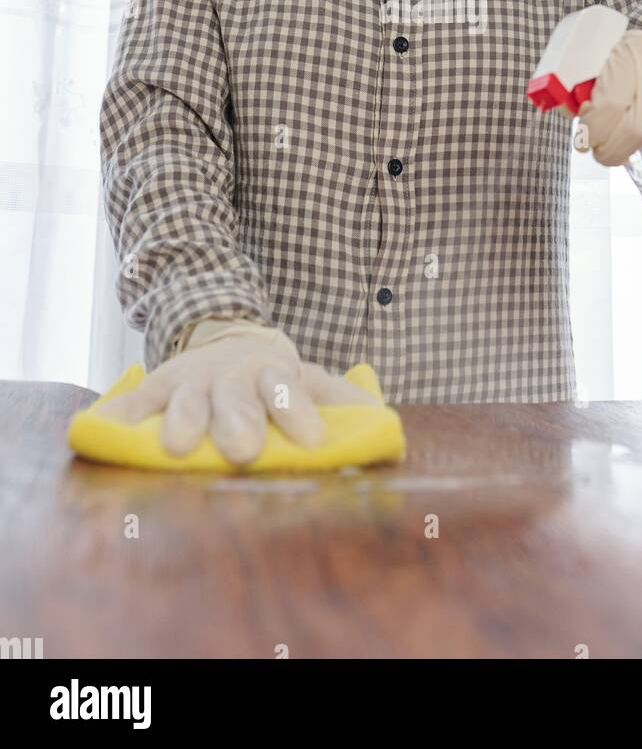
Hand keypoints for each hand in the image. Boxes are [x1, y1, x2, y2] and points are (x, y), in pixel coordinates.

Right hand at [98, 318, 383, 463]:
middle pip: (236, 398)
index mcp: (272, 375)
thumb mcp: (308, 379)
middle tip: (244, 450)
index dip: (298, 414)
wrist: (224, 342)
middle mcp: (230, 377)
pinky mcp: (156, 386)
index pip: (288, 391)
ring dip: (185, 421)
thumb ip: (342, 400)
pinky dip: (121, 418)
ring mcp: (191, 380)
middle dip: (239, 422)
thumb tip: (383, 420)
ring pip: (188, 399)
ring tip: (181, 447)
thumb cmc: (271, 378)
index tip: (311, 441)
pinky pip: (136, 403)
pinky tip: (108, 432)